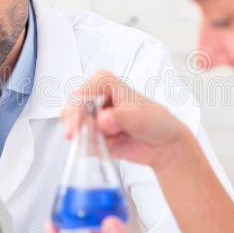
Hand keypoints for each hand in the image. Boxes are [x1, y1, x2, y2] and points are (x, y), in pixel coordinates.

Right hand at [60, 70, 193, 168]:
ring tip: (117, 138)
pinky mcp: (91, 136)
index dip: (75, 113)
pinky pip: (84, 146)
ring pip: (76, 132)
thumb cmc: (155, 121)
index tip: (75, 131)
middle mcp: (93, 98)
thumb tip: (103, 120)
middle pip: (70, 113)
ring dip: (93, 141)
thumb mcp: (139, 117)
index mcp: (102, 82)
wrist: (163, 144)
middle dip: (80, 129)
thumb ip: (120, 118)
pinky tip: (115, 145)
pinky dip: (98, 150)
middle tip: (90, 140)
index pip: (79, 95)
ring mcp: (90, 118)